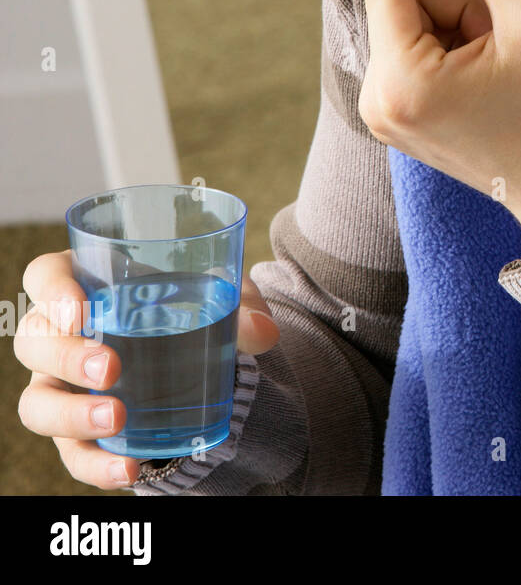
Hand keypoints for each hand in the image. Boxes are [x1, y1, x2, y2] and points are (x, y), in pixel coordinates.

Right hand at [14, 249, 279, 489]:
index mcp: (88, 286)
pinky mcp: (79, 431)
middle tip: (110, 368)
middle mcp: (62, 336)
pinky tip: (130, 468)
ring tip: (116, 418)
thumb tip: (263, 331)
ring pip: (38, 402)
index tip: (80, 309)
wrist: (201, 361)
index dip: (51, 290)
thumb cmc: (193, 309)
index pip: (45, 276)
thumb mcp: (222, 298)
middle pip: (34, 341)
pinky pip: (73, 453)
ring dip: (71, 414)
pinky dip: (96, 464)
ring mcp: (63, 386)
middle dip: (65, 356)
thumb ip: (242, 306)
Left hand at [359, 0, 520, 250]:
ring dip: (462, 27)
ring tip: (507, 65)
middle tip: (509, 35)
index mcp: (402, 81)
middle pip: (406, 5)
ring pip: (415, 28)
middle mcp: (378, 102)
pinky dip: (456, 49)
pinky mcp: (401, 121)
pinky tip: (493, 78)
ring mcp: (386, 116)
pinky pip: (418, 55)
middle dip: (460, 3)